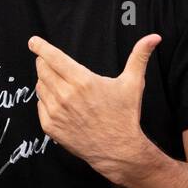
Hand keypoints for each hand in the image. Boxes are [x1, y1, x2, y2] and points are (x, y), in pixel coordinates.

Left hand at [27, 32, 161, 178]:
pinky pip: (40, 105)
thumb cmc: (125, 116)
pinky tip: (59, 102)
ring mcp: (56, 112)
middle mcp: (66, 95)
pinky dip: (45, 100)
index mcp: (82, 80)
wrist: (118, 150)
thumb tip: (154, 37)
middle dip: (44, 62)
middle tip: (51, 63)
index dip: (40, 47)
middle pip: (42, 69)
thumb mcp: (133, 83)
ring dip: (45, 81)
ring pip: (40, 86)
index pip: (53, 57)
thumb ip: (139, 56)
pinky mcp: (50, 126)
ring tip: (60, 84)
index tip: (33, 41)